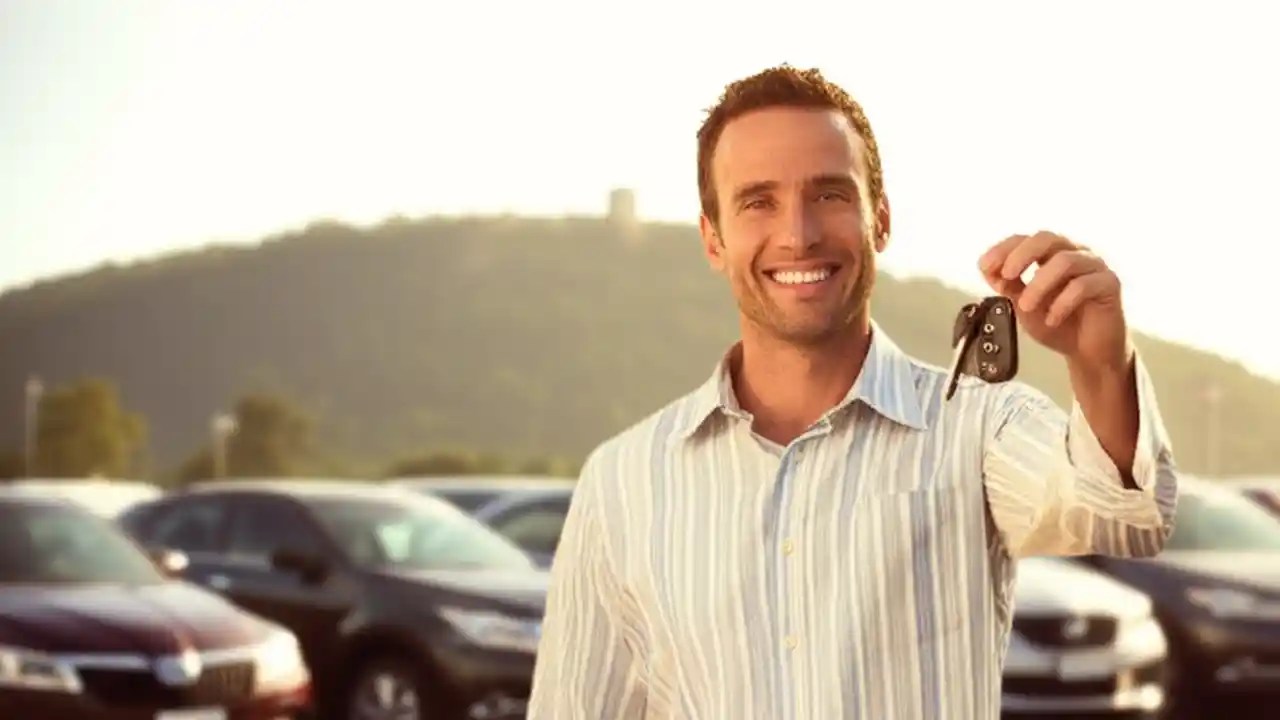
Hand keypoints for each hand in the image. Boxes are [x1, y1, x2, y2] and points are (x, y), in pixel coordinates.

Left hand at [979, 231, 1131, 371]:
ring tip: (1026, 307)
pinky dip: (1063, 302)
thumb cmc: (1058, 324)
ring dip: (1040, 284)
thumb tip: (988, 269)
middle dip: (1022, 255)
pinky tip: (1052, 319)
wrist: (1088, 352)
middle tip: (1007, 275)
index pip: (1026, 239)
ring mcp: (1094, 266)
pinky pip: (1084, 285)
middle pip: (1047, 238)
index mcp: (1051, 255)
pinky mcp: (1109, 284)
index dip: (1004, 248)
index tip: (986, 265)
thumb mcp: (1024, 306)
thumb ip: (1009, 286)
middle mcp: (1074, 253)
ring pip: (1066, 261)